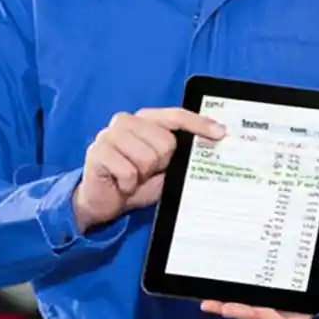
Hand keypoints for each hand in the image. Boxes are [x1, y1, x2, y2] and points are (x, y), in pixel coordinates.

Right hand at [73, 107, 225, 230]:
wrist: (103, 202)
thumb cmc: (136, 182)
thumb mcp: (163, 169)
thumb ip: (179, 155)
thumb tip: (208, 147)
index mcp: (145, 119)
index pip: (176, 116)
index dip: (199, 124)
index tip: (220, 133)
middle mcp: (126, 121)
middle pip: (165, 142)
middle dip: (161, 164)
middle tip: (147, 172)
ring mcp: (109, 134)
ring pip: (147, 157)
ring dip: (142, 176)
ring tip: (134, 177)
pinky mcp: (97, 152)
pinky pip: (128, 172)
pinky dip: (128, 185)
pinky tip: (121, 184)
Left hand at [200, 226, 318, 318]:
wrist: (318, 222)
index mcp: (307, 300)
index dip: (271, 317)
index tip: (257, 308)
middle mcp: (288, 300)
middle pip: (262, 315)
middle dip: (242, 313)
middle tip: (221, 305)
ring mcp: (273, 292)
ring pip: (249, 307)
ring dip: (229, 306)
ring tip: (209, 302)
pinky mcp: (262, 281)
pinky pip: (244, 293)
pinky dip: (228, 294)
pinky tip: (212, 290)